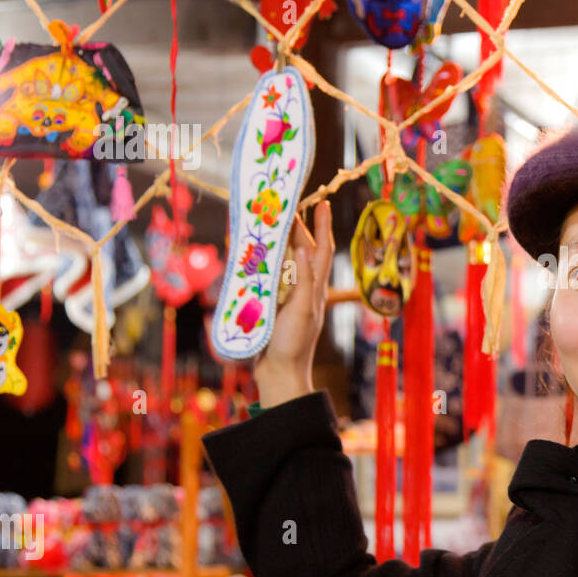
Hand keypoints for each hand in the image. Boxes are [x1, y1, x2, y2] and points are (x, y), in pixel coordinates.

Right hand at [254, 200, 333, 407]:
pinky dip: (263, 260)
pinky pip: (269, 276)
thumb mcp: (302, 311)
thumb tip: (300, 247)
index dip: (323, 225)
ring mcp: (289, 296)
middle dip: (296, 227)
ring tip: (268, 222)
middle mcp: (305, 288)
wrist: (279, 374)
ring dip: (278, 241)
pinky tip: (253, 253)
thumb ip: (304, 280)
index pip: (322, 249)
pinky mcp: (272, 304)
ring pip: (285, 261)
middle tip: (283, 205)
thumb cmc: (293, 345)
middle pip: (302, 250)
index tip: (323, 202)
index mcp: (316, 287)